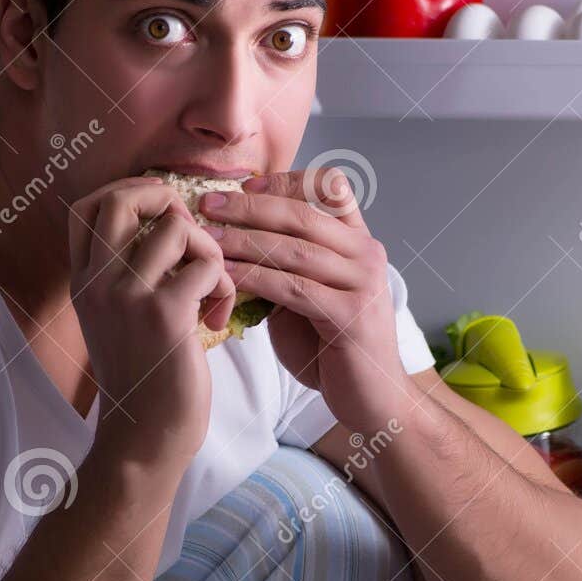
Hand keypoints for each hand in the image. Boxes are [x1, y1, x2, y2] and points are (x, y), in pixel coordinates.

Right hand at [69, 176, 236, 466]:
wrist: (145, 438)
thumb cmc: (145, 381)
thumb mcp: (119, 321)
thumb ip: (128, 276)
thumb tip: (170, 226)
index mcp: (83, 282)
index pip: (86, 206)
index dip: (128, 192)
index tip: (161, 213)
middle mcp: (97, 283)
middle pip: (122, 198)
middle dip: (167, 199)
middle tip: (190, 235)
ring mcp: (126, 297)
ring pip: (177, 227)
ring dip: (209, 251)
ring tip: (212, 289)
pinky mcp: (163, 315)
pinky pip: (207, 265)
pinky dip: (224, 283)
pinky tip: (218, 315)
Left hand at [202, 167, 413, 436]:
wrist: (374, 399)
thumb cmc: (334, 348)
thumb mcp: (311, 296)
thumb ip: (286, 268)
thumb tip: (233, 241)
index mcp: (359, 242)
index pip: (331, 187)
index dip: (287, 181)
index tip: (245, 186)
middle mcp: (366, 255)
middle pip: (304, 214)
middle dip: (250, 206)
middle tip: (209, 204)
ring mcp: (362, 283)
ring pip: (295, 249)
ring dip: (244, 241)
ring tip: (207, 238)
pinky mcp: (350, 316)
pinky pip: (293, 288)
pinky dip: (255, 279)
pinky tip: (227, 277)